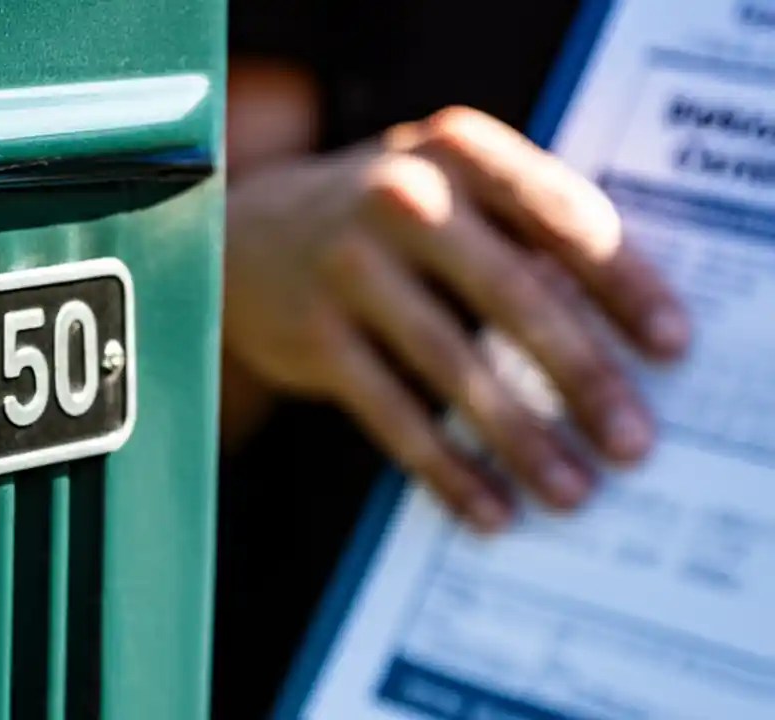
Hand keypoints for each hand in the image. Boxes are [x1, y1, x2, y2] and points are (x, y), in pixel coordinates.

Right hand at [223, 107, 690, 531]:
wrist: (237, 231)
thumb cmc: (378, 216)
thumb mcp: (447, 185)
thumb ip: (522, 229)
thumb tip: (617, 335)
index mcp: (458, 150)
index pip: (560, 215)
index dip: (623, 284)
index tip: (669, 346)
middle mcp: (401, 197)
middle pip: (513, 293)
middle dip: (582, 376)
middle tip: (631, 442)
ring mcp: (349, 266)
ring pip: (452, 364)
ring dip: (520, 437)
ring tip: (570, 491)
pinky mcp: (313, 335)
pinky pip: (393, 415)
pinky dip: (446, 469)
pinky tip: (488, 508)